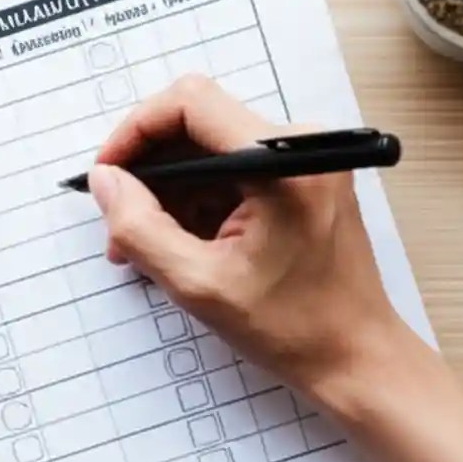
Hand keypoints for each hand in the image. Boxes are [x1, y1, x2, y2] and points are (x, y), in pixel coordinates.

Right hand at [90, 75, 396, 396]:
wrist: (357, 358)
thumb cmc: (295, 329)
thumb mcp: (199, 285)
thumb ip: (141, 227)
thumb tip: (105, 180)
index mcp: (283, 163)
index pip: (191, 103)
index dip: (136, 130)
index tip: (108, 173)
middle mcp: (299, 147)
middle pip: (198, 124)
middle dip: (149, 170)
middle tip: (120, 223)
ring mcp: (303, 161)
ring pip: (210, 150)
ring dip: (170, 191)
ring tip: (146, 247)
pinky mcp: (302, 179)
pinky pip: (232, 171)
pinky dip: (198, 201)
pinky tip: (181, 244)